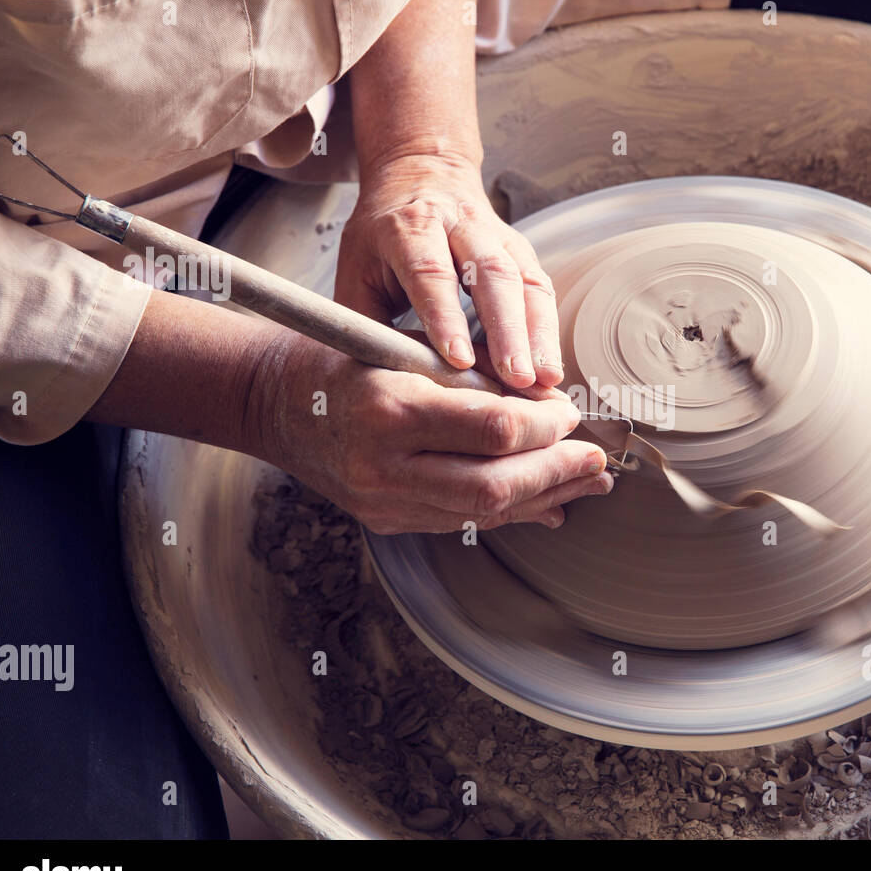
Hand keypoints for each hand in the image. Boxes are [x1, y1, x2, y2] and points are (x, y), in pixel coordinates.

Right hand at [252, 332, 610, 534]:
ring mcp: (382, 501)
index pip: (494, 428)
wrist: (273, 401)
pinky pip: (460, 521)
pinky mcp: (386, 520)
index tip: (568, 412)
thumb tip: (547, 409)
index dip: (545, 424)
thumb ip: (476, 380)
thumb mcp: (409, 349)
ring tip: (586, 485)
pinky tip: (546, 505)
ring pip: (482, 512)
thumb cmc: (345, 359)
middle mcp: (384, 465)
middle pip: (494, 485)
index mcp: (392, 408)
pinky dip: (508, 511)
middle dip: (557, 474)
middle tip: (597, 462)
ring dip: (543, 500)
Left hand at [335, 151, 562, 391]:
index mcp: (409, 227)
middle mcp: (459, 224)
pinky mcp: (520, 248)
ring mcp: (496, 234)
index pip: (431, 272)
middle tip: (516, 378)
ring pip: (524, 280)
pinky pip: (539, 286)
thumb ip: (366, 322)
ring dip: (538, 333)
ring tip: (544, 378)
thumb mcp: (355, 270)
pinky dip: (547, 327)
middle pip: (490, 275)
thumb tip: (379, 377)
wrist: (419, 173)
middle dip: (507, 330)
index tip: (460, 360)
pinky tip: (549, 363)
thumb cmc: (383, 234)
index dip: (447, 316)